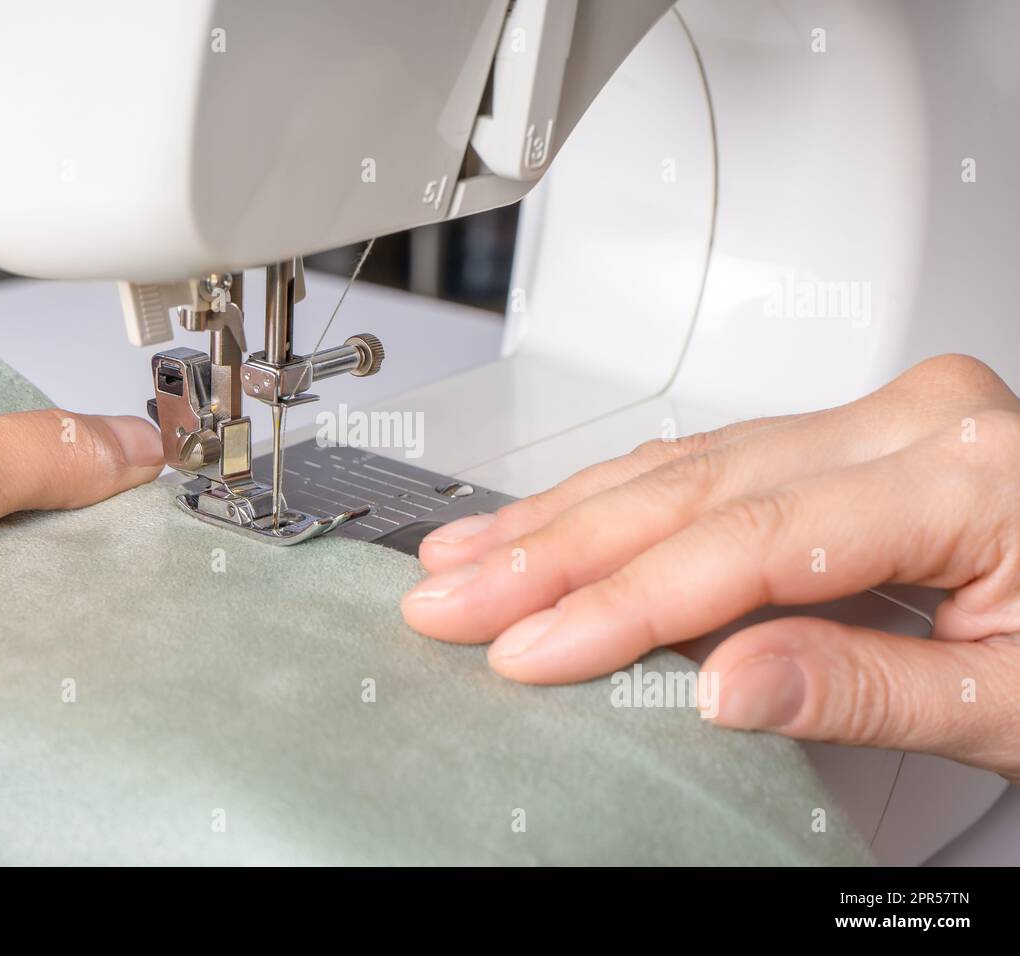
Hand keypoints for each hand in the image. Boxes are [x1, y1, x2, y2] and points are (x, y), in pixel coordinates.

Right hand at [402, 354, 1019, 782]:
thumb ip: (861, 687)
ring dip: (564, 517)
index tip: (530, 648)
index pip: (749, 545)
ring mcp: (878, 416)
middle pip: (693, 487)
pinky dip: (619, 498)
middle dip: (554, 551)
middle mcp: (913, 419)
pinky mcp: (848, 434)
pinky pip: (711, 458)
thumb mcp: (1015, 701)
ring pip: (684, 461)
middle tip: (450, 594)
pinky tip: (550, 519)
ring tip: (466, 555)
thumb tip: (721, 684)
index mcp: (966, 471)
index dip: (624, 604)